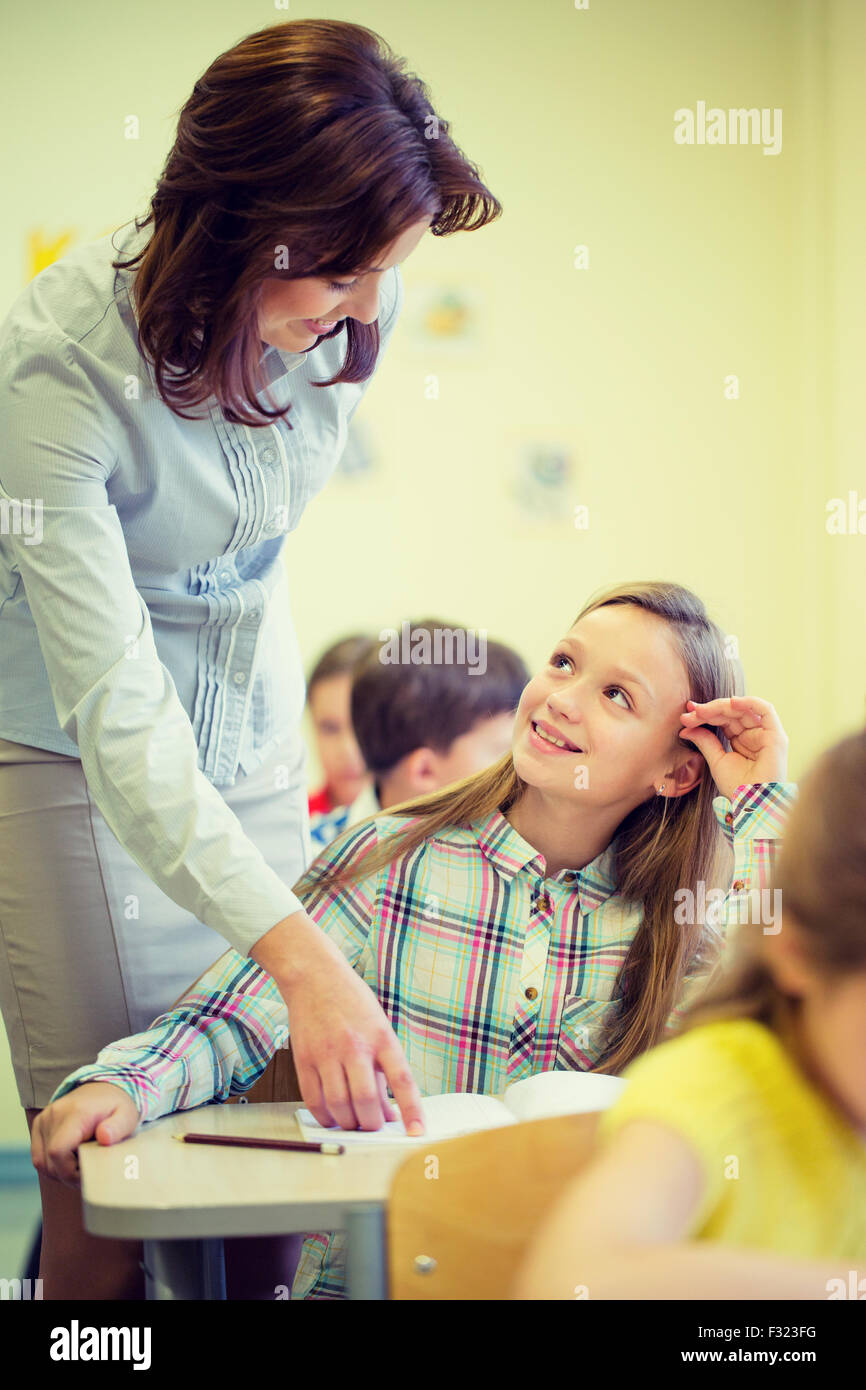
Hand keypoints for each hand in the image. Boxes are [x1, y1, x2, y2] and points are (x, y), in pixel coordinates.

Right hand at [31, 1082, 140, 1187]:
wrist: (104, 1088)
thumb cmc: (116, 1106)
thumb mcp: (127, 1116)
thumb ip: (118, 1128)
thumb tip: (104, 1137)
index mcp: (75, 1113)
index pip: (58, 1152)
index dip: (70, 1173)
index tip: (88, 1174)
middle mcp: (55, 1114)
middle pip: (49, 1161)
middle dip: (68, 1174)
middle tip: (89, 1170)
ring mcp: (44, 1118)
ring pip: (41, 1162)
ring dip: (59, 1170)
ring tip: (81, 1162)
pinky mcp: (39, 1124)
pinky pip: (38, 1155)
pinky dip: (52, 1164)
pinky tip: (70, 1159)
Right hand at [251, 910, 424, 1134]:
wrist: (314, 976)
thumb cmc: (353, 1003)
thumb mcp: (379, 1029)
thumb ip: (385, 1071)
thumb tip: (389, 1114)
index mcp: (382, 1036)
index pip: (402, 1080)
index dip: (412, 1109)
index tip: (417, 1132)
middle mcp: (355, 1045)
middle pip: (366, 1100)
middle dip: (373, 1124)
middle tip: (375, 1127)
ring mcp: (327, 1053)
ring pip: (339, 1105)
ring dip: (349, 1124)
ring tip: (354, 1124)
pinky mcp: (304, 1058)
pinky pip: (313, 1100)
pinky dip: (325, 1117)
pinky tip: (332, 1118)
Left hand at [678, 695, 788, 801]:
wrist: (752, 806)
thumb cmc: (737, 788)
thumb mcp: (716, 761)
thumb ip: (705, 741)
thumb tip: (685, 727)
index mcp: (743, 741)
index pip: (723, 720)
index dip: (705, 716)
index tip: (685, 718)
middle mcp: (755, 735)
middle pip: (731, 713)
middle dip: (708, 711)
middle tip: (689, 713)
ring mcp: (766, 734)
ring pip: (743, 709)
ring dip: (721, 706)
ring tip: (701, 711)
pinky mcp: (776, 735)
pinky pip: (765, 710)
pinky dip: (749, 702)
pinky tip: (730, 702)